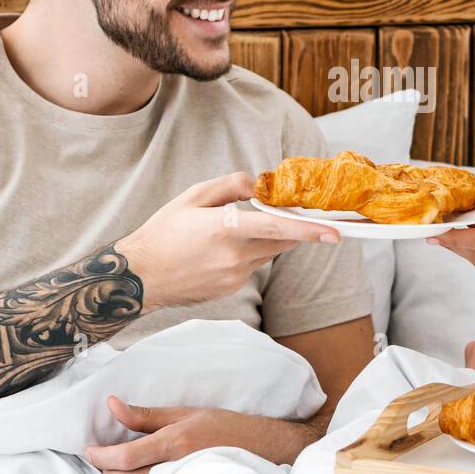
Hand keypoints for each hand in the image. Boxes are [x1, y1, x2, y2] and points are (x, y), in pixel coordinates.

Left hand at [84, 396, 316, 473]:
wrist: (260, 448)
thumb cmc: (224, 426)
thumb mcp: (184, 412)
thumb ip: (145, 414)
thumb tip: (112, 404)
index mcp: (174, 442)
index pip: (124, 457)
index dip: (100, 455)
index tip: (89, 449)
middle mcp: (175, 467)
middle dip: (105, 467)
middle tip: (101, 453)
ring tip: (117, 462)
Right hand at [118, 171, 339, 309]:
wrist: (139, 277)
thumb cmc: (163, 232)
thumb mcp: (191, 197)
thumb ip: (229, 186)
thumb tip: (258, 184)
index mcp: (225, 229)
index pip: (276, 227)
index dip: (308, 230)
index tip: (334, 232)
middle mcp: (234, 257)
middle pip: (280, 240)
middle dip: (292, 228)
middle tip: (297, 215)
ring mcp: (234, 276)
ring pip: (266, 253)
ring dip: (262, 239)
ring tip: (228, 232)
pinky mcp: (231, 289)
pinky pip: (251, 266)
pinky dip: (246, 254)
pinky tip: (217, 252)